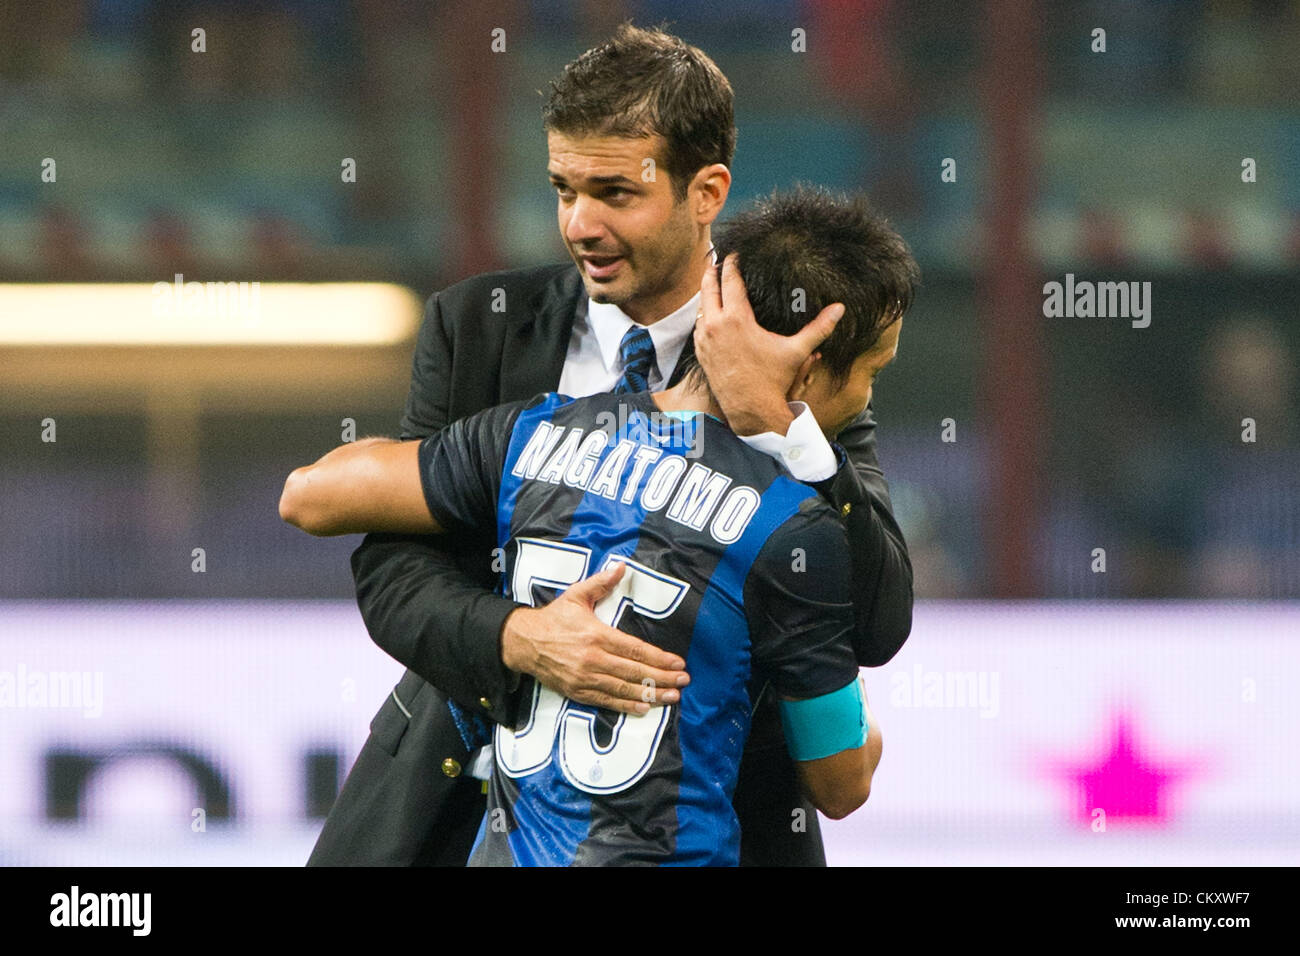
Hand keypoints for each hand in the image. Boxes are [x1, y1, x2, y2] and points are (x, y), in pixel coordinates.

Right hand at [500, 563, 690, 714]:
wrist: (523, 642)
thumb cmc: (553, 618)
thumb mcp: (575, 595)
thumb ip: (601, 583)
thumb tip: (621, 567)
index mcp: (596, 635)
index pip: (635, 649)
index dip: (659, 658)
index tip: (678, 662)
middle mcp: (593, 659)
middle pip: (634, 672)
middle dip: (662, 678)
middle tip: (683, 681)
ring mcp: (585, 678)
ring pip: (624, 689)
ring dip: (650, 695)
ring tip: (671, 697)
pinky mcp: (577, 691)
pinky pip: (606, 701)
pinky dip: (626, 706)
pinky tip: (644, 708)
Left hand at [695, 252, 844, 435]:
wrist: (751, 411)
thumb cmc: (773, 381)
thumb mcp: (797, 351)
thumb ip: (818, 328)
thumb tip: (840, 309)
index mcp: (737, 319)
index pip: (731, 280)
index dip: (732, 263)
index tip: (735, 253)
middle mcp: (716, 326)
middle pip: (708, 287)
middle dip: (713, 271)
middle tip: (718, 259)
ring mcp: (705, 340)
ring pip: (701, 306)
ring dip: (707, 292)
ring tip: (713, 281)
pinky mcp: (700, 352)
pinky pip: (699, 325)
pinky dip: (704, 313)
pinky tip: (711, 311)